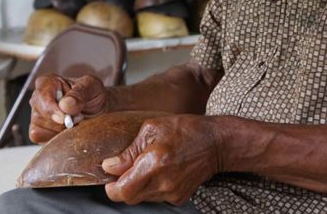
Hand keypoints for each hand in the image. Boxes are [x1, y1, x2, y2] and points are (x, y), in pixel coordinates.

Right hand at [28, 74, 109, 143]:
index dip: (52, 109)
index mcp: (47, 83)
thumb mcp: (92, 87)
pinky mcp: (38, 132)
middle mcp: (38, 99)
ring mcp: (36, 116)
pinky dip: (56, 138)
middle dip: (61, 121)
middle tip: (78, 117)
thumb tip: (65, 105)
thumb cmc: (93, 94)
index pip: (42, 96)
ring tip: (74, 122)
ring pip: (39, 129)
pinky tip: (67, 131)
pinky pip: (41, 139)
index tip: (66, 117)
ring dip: (60, 130)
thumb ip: (80, 93)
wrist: (99, 110)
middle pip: (40, 116)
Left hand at [102, 115, 221, 205]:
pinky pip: (156, 197)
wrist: (215, 143)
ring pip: (142, 198)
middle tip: (126, 170)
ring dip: (138, 186)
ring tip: (148, 167)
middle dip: (123, 186)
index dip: (111, 187)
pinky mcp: (179, 197)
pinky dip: (153, 187)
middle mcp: (163, 182)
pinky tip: (161, 172)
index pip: (122, 191)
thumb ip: (129, 150)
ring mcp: (172, 193)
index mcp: (154, 163)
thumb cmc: (186, 130)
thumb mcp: (152, 129)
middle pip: (130, 198)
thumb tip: (110, 166)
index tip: (111, 176)